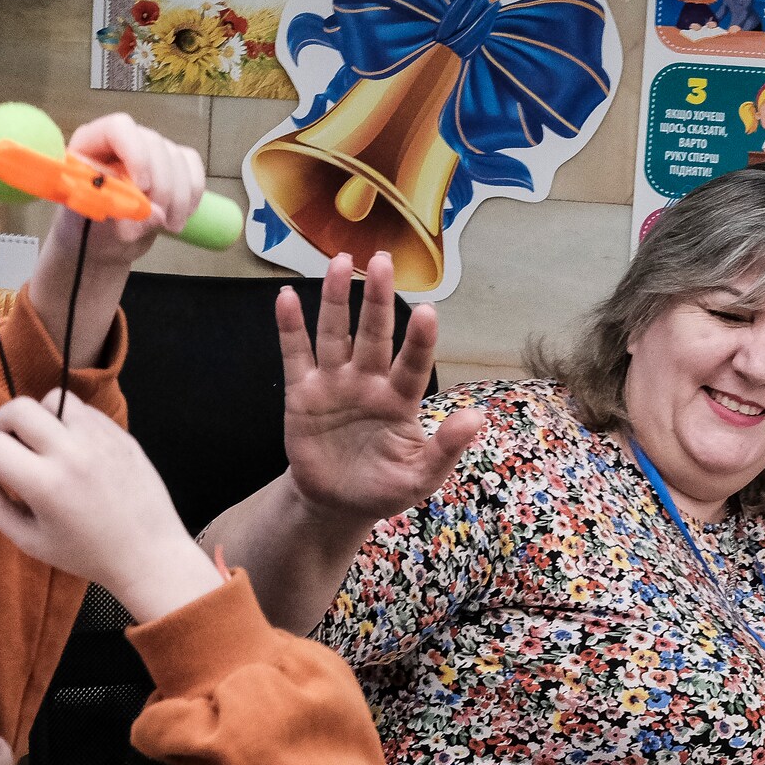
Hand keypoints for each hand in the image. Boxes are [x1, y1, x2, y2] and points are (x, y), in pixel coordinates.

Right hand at [0, 390, 220, 620]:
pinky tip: (76, 450)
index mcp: (44, 484)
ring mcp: (99, 439)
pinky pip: (84, 409)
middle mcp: (71, 453)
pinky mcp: (120, 434)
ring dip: (41, 417)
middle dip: (3, 425)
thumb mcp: (33, 542)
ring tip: (47, 445)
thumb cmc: (87, 554)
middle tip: (13, 448)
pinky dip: (71, 422)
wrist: (149, 553)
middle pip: (18, 408)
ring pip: (53, 399)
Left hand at [31, 114, 207, 361]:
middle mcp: (120, 144)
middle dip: (162, 186)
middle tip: (155, 223)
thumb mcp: (80, 228)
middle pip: (156, 143)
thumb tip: (136, 214)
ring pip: (180, 159)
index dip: (136, 153)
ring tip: (164, 228)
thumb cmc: (80, 238)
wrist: (98, 251)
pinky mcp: (172, 172)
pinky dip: (193, 195)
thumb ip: (100, 214)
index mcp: (88, 146)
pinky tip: (178, 220)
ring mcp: (149, 156)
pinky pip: (194, 171)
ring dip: (180, 196)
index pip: (118, 128)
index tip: (142, 190)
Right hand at [277, 250, 484, 525]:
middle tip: (382, 260)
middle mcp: (369, 381)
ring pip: (336, 333)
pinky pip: (297, 354)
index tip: (427, 312)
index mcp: (400, 398)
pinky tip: (286, 297)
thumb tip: (477, 418)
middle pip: (374, 333)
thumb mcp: (420, 477)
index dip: (419, 339)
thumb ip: (446, 449)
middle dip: (377, 298)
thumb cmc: (384, 487)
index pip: (413, 362)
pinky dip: (291, 327)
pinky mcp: (303, 392)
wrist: (336, 503)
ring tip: (340, 262)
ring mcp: (335, 382)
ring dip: (336, 298)